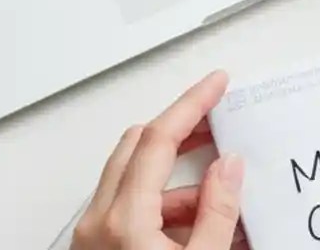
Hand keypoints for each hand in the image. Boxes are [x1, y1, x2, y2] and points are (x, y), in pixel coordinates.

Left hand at [72, 71, 246, 249]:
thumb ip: (217, 214)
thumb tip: (228, 168)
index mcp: (123, 222)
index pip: (157, 140)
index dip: (191, 104)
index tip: (215, 84)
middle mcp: (98, 222)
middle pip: (137, 147)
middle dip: (179, 129)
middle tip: (215, 121)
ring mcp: (91, 236)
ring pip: (131, 178)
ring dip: (173, 175)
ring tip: (218, 188)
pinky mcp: (94, 249)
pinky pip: (126, 207)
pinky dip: (160, 201)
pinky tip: (195, 219)